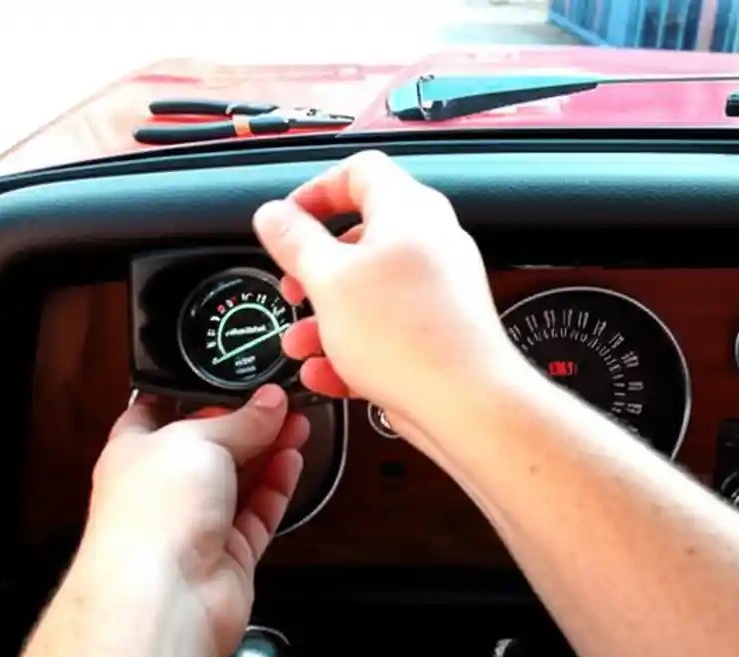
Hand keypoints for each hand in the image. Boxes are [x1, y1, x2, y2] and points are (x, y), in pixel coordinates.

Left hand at [80, 384, 309, 656]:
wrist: (162, 598)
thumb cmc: (153, 513)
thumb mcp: (197, 440)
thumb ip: (239, 421)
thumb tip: (270, 403)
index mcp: (133, 454)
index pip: (158, 414)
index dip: (192, 395)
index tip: (230, 380)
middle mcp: (161, 491)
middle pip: (208, 449)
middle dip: (245, 424)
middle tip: (283, 403)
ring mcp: (194, 526)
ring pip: (238, 482)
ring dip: (268, 453)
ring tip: (300, 424)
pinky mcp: (227, 557)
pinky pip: (256, 516)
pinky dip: (275, 490)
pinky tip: (293, 462)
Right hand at [252, 151, 519, 432]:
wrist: (466, 403)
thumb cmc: (407, 336)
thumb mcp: (327, 280)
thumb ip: (293, 240)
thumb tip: (272, 213)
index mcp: (407, 210)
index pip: (360, 171)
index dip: (317, 190)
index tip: (288, 221)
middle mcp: (430, 241)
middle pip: (359, 236)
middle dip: (314, 267)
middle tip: (293, 287)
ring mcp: (438, 287)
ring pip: (368, 289)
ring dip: (325, 315)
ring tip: (300, 343)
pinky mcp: (439, 330)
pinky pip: (386, 326)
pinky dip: (353, 344)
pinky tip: (327, 373)